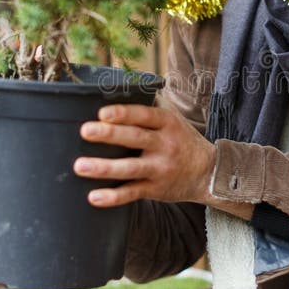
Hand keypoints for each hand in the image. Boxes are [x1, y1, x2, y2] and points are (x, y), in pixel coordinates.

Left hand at [74, 102, 216, 207]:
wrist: (208, 173)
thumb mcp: (173, 120)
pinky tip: (94, 197)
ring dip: (104, 168)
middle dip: (109, 135)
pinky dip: (113, 196)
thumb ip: (148, 110)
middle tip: (85, 131)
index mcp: (168, 123)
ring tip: (80, 166)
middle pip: (135, 138)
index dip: (124, 113)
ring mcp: (160, 169)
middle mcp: (166, 145)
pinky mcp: (156, 189)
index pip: (145, 115)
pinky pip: (133, 193)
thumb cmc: (182, 140)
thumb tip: (115, 91)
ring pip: (131, 168)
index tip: (102, 113)